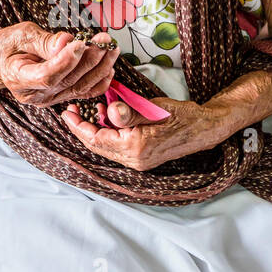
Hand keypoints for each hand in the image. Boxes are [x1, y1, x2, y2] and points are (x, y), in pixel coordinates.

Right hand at [0, 22, 118, 108]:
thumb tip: (67, 42)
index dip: (65, 61)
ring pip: (80, 87)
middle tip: (104, 40)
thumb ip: (44, 41)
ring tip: (111, 47)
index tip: (80, 43)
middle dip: (90, 58)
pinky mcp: (61, 96)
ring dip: (100, 67)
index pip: (47, 76)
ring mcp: (50, 99)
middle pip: (68, 80)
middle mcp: (36, 95)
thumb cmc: (8, 46)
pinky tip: (110, 66)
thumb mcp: (20, 35)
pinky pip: (84, 93)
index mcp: (19, 79)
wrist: (1, 62)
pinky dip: (100, 81)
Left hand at [60, 94, 224, 169]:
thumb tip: (109, 112)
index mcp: (135, 147)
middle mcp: (134, 160)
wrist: (204, 130)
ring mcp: (138, 162)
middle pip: (97, 146)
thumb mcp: (154, 109)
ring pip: (105, 148)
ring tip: (86, 113)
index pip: (96, 138)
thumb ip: (129, 113)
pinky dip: (107, 135)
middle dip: (81, 129)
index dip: (78, 125)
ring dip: (94, 131)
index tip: (67, 111)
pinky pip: (116, 148)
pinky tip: (105, 120)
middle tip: (71, 111)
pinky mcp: (142, 159)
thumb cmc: (182, 115)